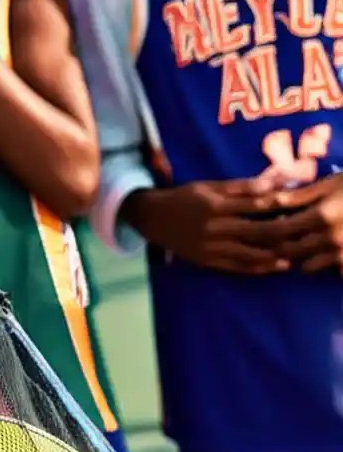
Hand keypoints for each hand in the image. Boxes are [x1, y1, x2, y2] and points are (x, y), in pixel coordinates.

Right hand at [123, 176, 289, 274]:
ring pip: (247, 253)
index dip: (279, 206)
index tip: (297, 206)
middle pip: (256, 231)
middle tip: (299, 234)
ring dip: (271, 256)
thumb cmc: (185, 197)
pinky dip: (254, 268)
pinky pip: (234, 266)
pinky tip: (270, 267)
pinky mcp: (204, 260)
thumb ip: (240, 187)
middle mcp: (213, 227)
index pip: (255, 205)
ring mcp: (208, 246)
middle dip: (280, 233)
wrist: (152, 218)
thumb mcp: (209, 186)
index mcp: (215, 205)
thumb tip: (271, 184)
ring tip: (291, 257)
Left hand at [267, 173, 342, 272]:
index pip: (278, 231)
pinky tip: (323, 255)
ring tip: (299, 249)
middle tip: (272, 243)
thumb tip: (266, 201)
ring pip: (307, 266)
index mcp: (320, 216)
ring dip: (300, 259)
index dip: (262, 233)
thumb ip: (299, 196)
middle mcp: (330, 238)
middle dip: (278, 249)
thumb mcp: (331, 184)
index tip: (255, 231)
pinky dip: (324, 266)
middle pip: (288, 253)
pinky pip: (330, 272)